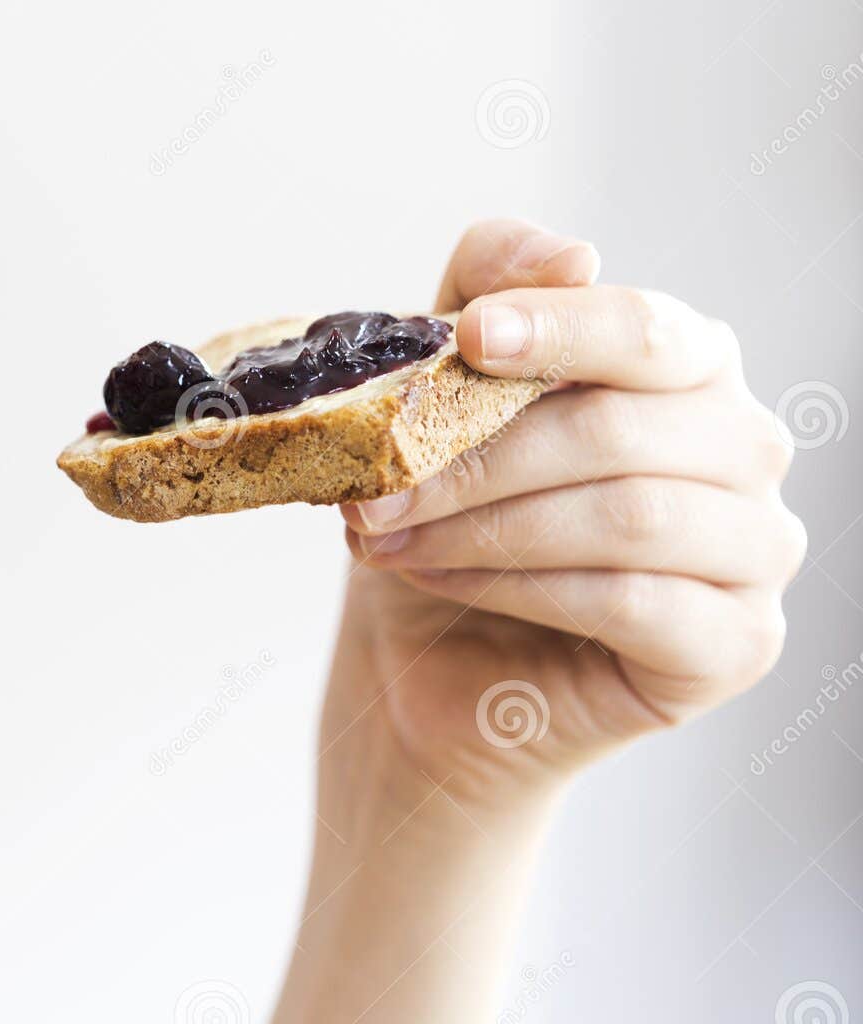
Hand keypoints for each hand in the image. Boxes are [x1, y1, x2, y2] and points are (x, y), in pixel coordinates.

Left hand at [327, 219, 803, 800]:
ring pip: (627, 517)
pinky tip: (438, 579)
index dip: (559, 326)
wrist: (429, 666)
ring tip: (386, 536)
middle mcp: (741, 449)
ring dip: (484, 527)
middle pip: (622, 430)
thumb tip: (573, 252)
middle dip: (478, 459)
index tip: (469, 338)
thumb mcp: (441, 399)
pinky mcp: (737, 643)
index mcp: (688, 371)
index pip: (646, 328)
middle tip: (373, 489)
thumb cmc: (447, 522)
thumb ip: (488, 299)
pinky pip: (633, 602)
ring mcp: (756, 550)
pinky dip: (517, 587)